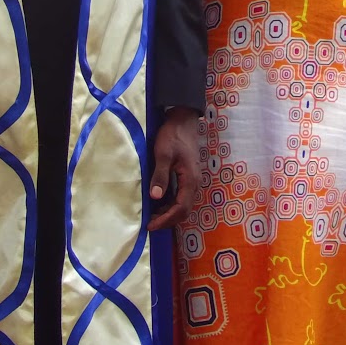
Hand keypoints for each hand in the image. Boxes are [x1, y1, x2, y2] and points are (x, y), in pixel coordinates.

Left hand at [146, 108, 202, 231]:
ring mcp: (193, 180)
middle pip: (184, 211)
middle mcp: (194, 184)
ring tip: (153, 216)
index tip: (151, 224)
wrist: (183, 120)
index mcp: (190, 180)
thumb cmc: (173, 135)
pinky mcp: (188, 177)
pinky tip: (159, 203)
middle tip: (151, 224)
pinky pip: (182, 197)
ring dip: (169, 213)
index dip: (166, 219)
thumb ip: (160, 175)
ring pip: (184, 205)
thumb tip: (156, 197)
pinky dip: (171, 204)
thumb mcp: (163, 154)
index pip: (180, 208)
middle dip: (168, 220)